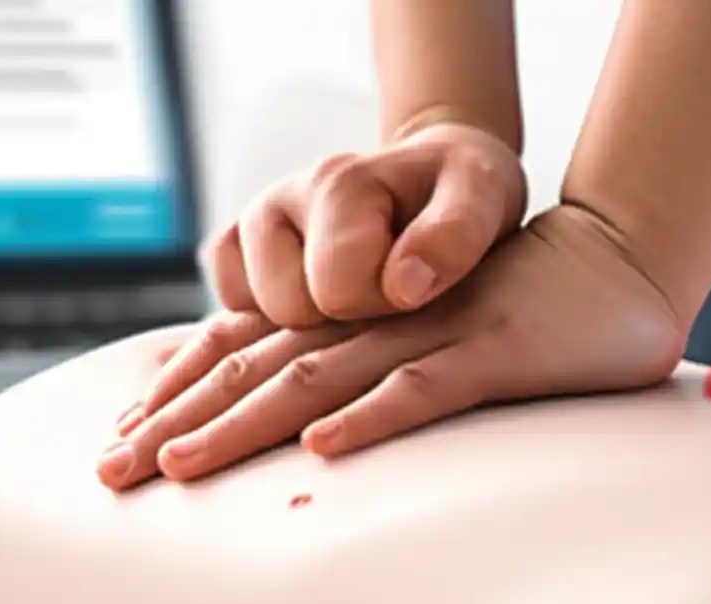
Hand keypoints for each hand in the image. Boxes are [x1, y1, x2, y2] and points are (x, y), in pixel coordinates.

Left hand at [99, 205, 685, 488]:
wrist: (608, 264)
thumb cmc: (502, 309)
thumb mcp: (412, 338)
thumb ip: (353, 367)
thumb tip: (290, 422)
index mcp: (346, 318)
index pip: (242, 355)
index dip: (177, 394)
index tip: (120, 441)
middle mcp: (368, 322)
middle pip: (254, 372)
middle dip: (178, 420)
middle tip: (113, 470)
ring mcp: (425, 335)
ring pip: (317, 380)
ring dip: (244, 424)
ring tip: (182, 462)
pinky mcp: (488, 354)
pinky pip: (422, 389)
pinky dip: (371, 418)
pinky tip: (324, 448)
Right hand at [202, 122, 525, 327]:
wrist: (433, 172)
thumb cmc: (461, 191)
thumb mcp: (482, 198)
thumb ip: (452, 235)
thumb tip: (403, 285)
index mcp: (339, 182)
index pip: (337, 292)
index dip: (385, 307)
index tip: (417, 286)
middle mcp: (280, 198)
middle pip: (289, 311)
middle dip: (344, 319)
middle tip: (386, 292)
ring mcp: (250, 225)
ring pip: (250, 321)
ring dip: (309, 323)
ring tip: (354, 294)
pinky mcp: (232, 250)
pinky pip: (228, 311)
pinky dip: (266, 322)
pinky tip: (316, 301)